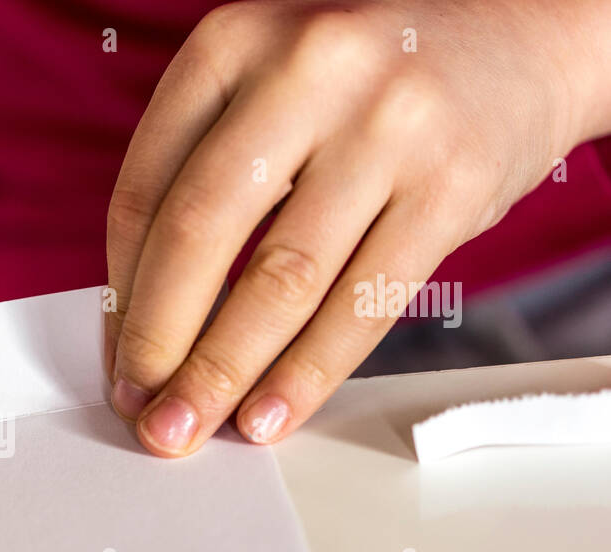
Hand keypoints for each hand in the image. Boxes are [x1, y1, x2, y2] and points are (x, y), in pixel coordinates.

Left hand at [106, 0, 609, 455]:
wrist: (518, 40)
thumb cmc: (362, 88)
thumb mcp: (264, 93)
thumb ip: (202, 180)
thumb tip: (141, 324)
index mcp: (231, 43)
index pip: (144, 193)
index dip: (120, 297)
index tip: (116, 364)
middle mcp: (305, 71)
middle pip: (199, 235)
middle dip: (159, 344)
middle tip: (142, 413)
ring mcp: (386, 126)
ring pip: (280, 280)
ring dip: (224, 372)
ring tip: (192, 428)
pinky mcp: (451, 186)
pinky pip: (362, 305)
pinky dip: (308, 374)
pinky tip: (271, 414)